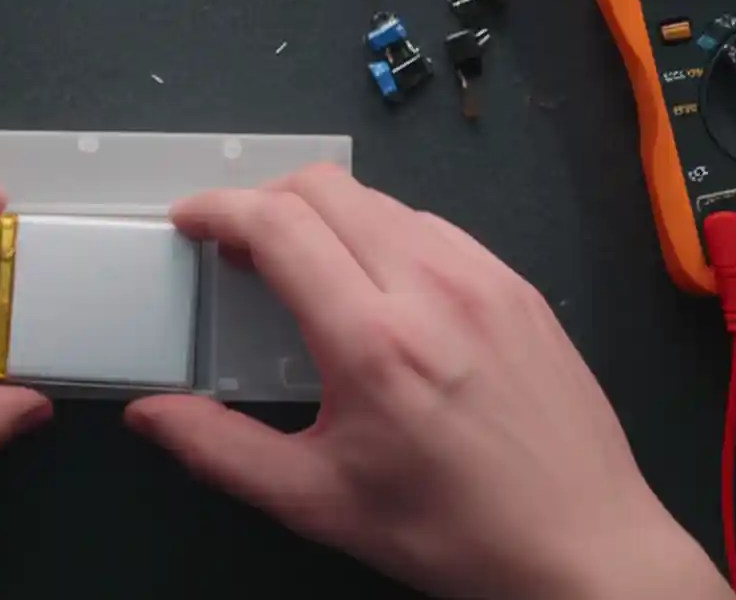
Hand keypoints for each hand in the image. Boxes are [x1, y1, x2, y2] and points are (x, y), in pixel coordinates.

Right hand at [127, 165, 731, 599]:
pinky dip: (381, 231)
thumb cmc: (449, 529)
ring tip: (301, 265)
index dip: (219, 209)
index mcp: (374, 341)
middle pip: (324, 188)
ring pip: (379, 200)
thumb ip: (220, 450)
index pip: (279, 225)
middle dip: (262, 199)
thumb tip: (150, 414)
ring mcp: (484, 277)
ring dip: (322, 213)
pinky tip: (374, 282)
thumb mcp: (318, 501)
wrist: (584, 547)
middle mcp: (432, 287)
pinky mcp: (517, 284)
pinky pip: (431, 225)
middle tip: (235, 245)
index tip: (190, 220)